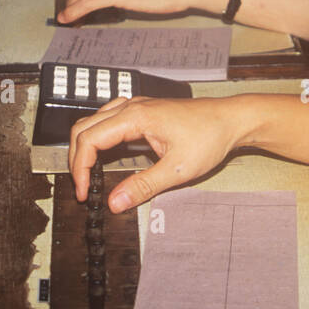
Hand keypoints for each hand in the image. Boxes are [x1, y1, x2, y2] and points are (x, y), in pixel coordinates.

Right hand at [68, 95, 245, 210]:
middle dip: (76, 159)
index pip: (89, 140)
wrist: (232, 120)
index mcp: (135, 117)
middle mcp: (132, 107)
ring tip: (87, 173)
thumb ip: (144, 186)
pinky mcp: (143, 111)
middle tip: (82, 187)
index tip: (84, 191)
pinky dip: (97, 137)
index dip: (81, 168)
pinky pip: (107, 119)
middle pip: (84, 128)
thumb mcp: (178, 169)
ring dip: (84, 146)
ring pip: (93, 121)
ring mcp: (136, 107)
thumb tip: (116, 202)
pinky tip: (104, 153)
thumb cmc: (210, 135)